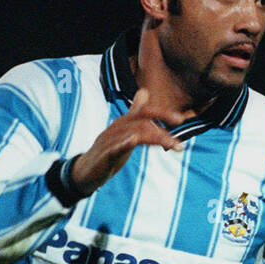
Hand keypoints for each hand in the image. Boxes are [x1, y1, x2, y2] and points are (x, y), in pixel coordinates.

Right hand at [69, 88, 183, 197]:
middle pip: (142, 122)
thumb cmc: (107, 152)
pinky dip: (124, 143)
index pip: (144, 112)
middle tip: (179, 143)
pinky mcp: (103, 155)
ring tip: (170, 146)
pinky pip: (114, 147)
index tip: (180, 120)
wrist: (84, 172)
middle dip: (163, 131)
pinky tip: (133, 141)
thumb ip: (135, 114)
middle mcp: (117, 128)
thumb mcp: (124, 131)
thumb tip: (144, 91)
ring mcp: (109, 141)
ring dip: (154, 138)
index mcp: (123, 123)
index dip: (162, 113)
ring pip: (133, 134)